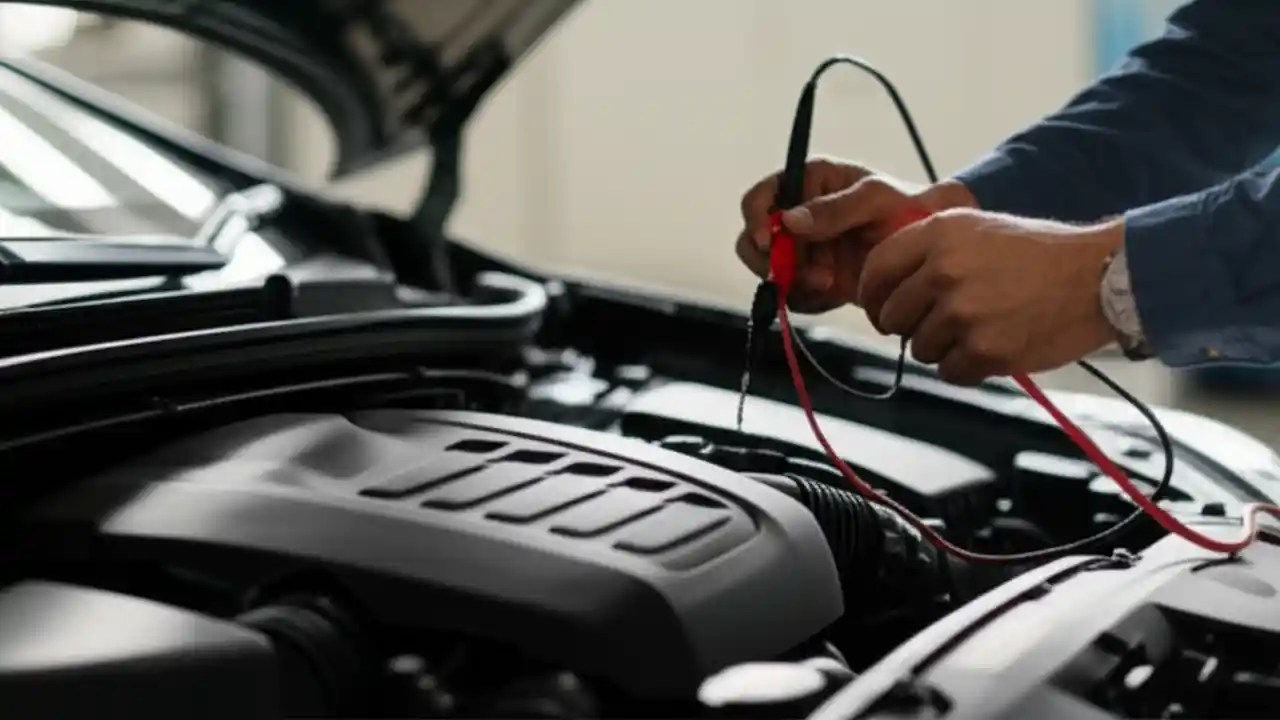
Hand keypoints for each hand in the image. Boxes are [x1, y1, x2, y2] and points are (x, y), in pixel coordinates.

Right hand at [735, 157, 975, 312]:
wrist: (928, 250)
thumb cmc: (907, 209)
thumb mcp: (876, 199)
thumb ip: (834, 207)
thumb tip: (789, 220)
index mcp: (808, 183)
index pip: (760, 197)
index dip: (755, 219)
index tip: (770, 243)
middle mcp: (797, 216)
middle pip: (753, 241)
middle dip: (773, 262)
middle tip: (801, 274)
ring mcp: (802, 250)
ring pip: (769, 272)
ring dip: (791, 282)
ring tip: (828, 282)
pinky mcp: (811, 279)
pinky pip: (790, 294)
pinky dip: (806, 298)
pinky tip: (833, 291)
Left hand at [858, 209, 1123, 384]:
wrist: (1100, 276)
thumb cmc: (1040, 254)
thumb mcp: (977, 229)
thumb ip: (929, 251)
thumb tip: (884, 288)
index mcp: (938, 235)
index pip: (876, 271)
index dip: (871, 297)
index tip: (879, 309)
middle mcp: (944, 271)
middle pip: (891, 318)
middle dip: (911, 326)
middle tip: (941, 323)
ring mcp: (963, 313)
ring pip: (920, 349)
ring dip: (943, 347)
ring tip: (980, 328)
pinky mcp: (984, 350)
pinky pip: (949, 372)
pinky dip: (967, 367)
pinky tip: (994, 346)